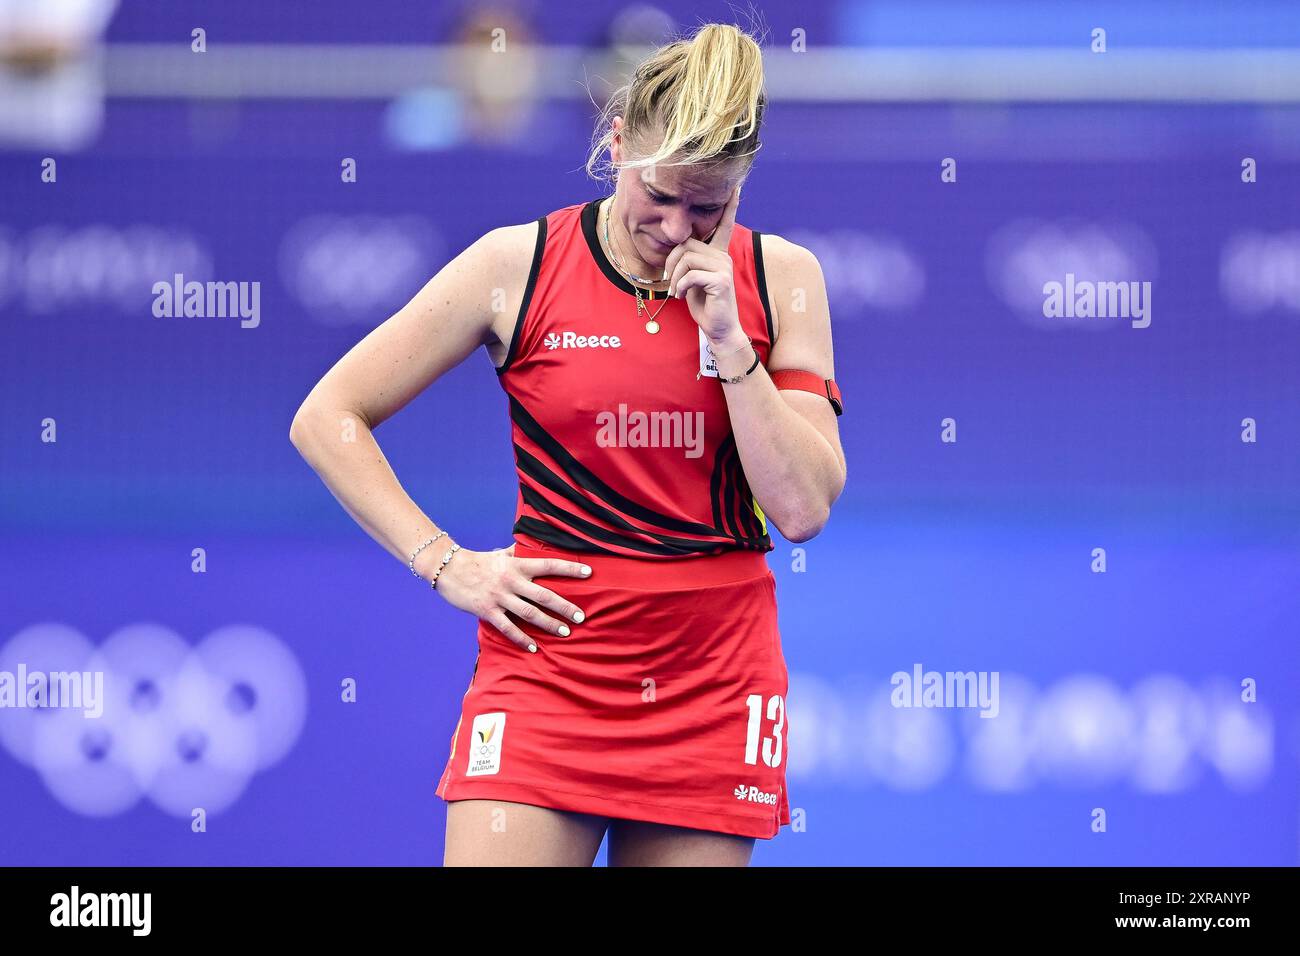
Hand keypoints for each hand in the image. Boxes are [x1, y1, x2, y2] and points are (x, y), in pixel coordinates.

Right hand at [426, 543, 591, 651]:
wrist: (447, 568)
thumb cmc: (478, 561)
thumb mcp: (501, 553)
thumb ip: (518, 552)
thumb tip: (533, 546)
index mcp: (517, 565)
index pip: (549, 565)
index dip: (570, 569)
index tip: (589, 573)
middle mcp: (512, 581)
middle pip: (544, 595)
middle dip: (564, 606)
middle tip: (581, 616)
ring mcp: (500, 597)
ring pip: (529, 613)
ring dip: (549, 623)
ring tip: (565, 632)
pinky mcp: (487, 611)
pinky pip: (507, 627)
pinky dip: (521, 638)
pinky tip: (533, 647)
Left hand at [663, 185, 741, 341]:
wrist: (718, 329)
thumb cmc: (704, 304)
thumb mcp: (692, 279)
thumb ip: (688, 261)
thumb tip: (676, 248)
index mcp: (718, 254)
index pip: (724, 225)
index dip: (729, 207)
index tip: (735, 187)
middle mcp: (723, 257)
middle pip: (686, 244)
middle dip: (671, 262)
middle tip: (668, 281)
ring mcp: (724, 267)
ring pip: (686, 258)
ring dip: (674, 277)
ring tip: (676, 291)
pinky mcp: (721, 280)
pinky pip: (691, 274)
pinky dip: (680, 286)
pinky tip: (681, 295)